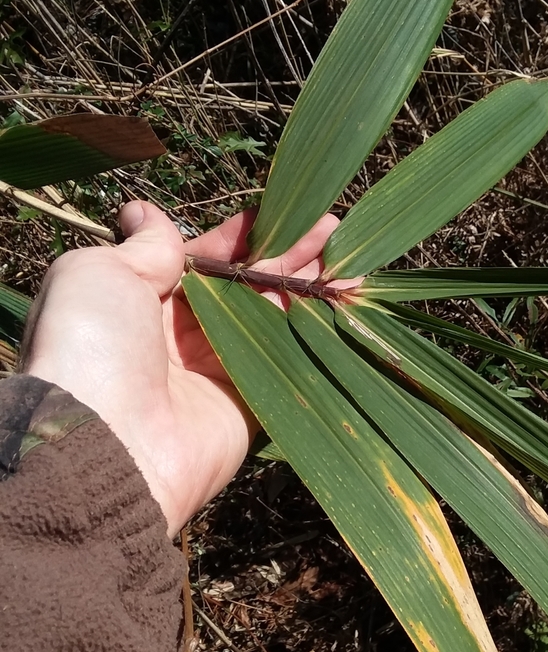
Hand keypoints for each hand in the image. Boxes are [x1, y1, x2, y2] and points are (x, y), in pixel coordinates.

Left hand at [20, 200, 340, 536]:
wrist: (105, 439)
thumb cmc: (93, 343)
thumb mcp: (101, 271)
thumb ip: (142, 246)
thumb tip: (143, 212)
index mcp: (146, 298)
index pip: (205, 257)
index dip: (245, 235)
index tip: (283, 212)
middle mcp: (183, 334)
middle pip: (247, 286)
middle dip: (290, 254)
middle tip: (334, 228)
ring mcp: (218, 370)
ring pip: (273, 319)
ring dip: (309, 287)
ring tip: (350, 259)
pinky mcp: (248, 404)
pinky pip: (288, 362)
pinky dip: (315, 334)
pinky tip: (343, 304)